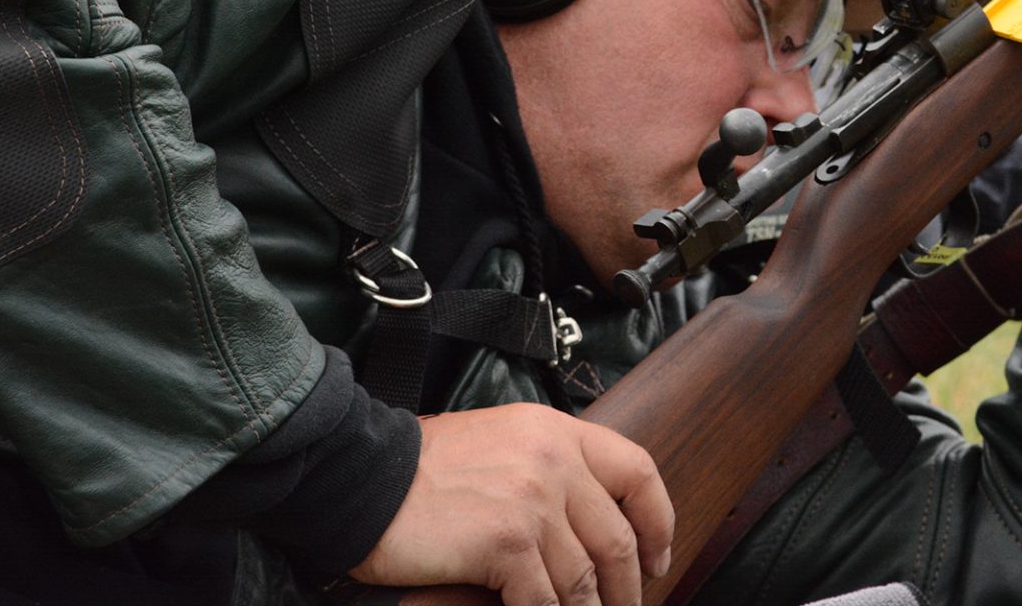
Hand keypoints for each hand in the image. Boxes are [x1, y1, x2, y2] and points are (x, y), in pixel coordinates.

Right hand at [350, 404, 673, 605]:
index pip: (638, 471)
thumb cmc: (424, 468)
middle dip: (628, 586)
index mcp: (558, 432)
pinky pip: (545, 601)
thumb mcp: (503, 442)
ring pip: (585, 578)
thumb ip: (549, 467)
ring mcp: (533, 501)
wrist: (363, 476)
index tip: (658, 558)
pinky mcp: (507, 541)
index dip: (658, 521)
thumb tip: (589, 520)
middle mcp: (555, 461)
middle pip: (617, 536)